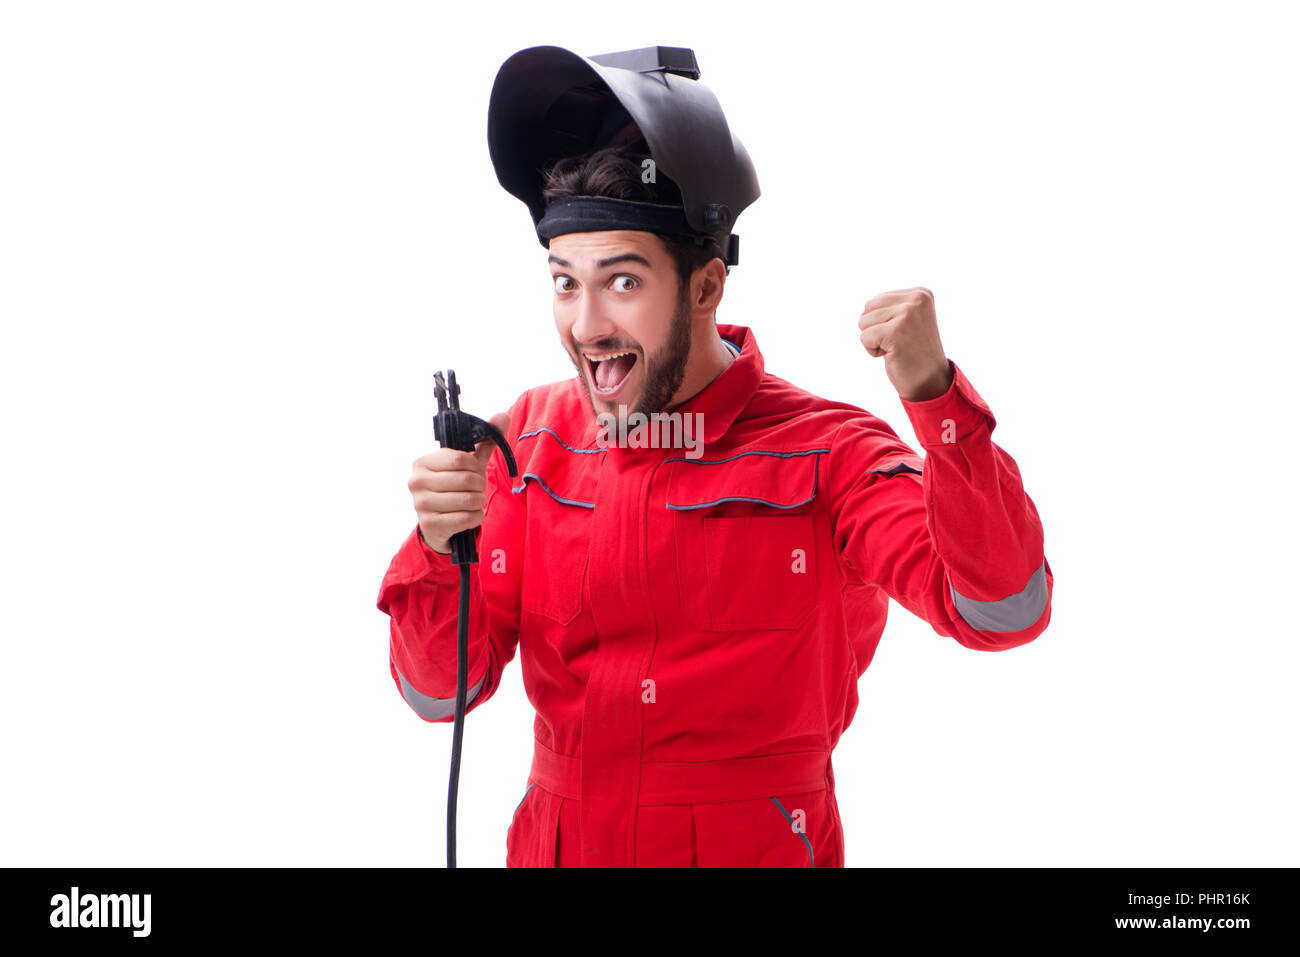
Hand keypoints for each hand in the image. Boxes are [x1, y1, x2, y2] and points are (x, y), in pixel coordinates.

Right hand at [408, 412, 510, 553]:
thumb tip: (503, 416)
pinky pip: (467, 518)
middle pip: (466, 479)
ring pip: (469, 500)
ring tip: (472, 501)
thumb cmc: (455, 487)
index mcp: (422, 463)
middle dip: (479, 485)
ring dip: (479, 501)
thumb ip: (485, 440)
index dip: (475, 466)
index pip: (459, 458)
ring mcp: (421, 504)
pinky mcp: (430, 525)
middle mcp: (416, 482)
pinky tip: (469, 515)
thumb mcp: (468, 464)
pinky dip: (476, 516)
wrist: (439, 524)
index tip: (474, 471)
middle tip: (476, 489)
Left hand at [858, 287, 952, 401]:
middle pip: (868, 308)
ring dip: (875, 340)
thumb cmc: (913, 351)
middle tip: (898, 342)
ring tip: (896, 348)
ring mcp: (908, 314)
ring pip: (864, 322)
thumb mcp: (908, 319)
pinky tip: (892, 355)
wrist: (930, 380)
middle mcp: (917, 300)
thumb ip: (891, 306)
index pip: (876, 301)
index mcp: (921, 293)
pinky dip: (873, 351)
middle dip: (875, 329)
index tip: (903, 334)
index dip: (882, 322)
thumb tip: (866, 306)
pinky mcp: (896, 332)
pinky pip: (864, 337)